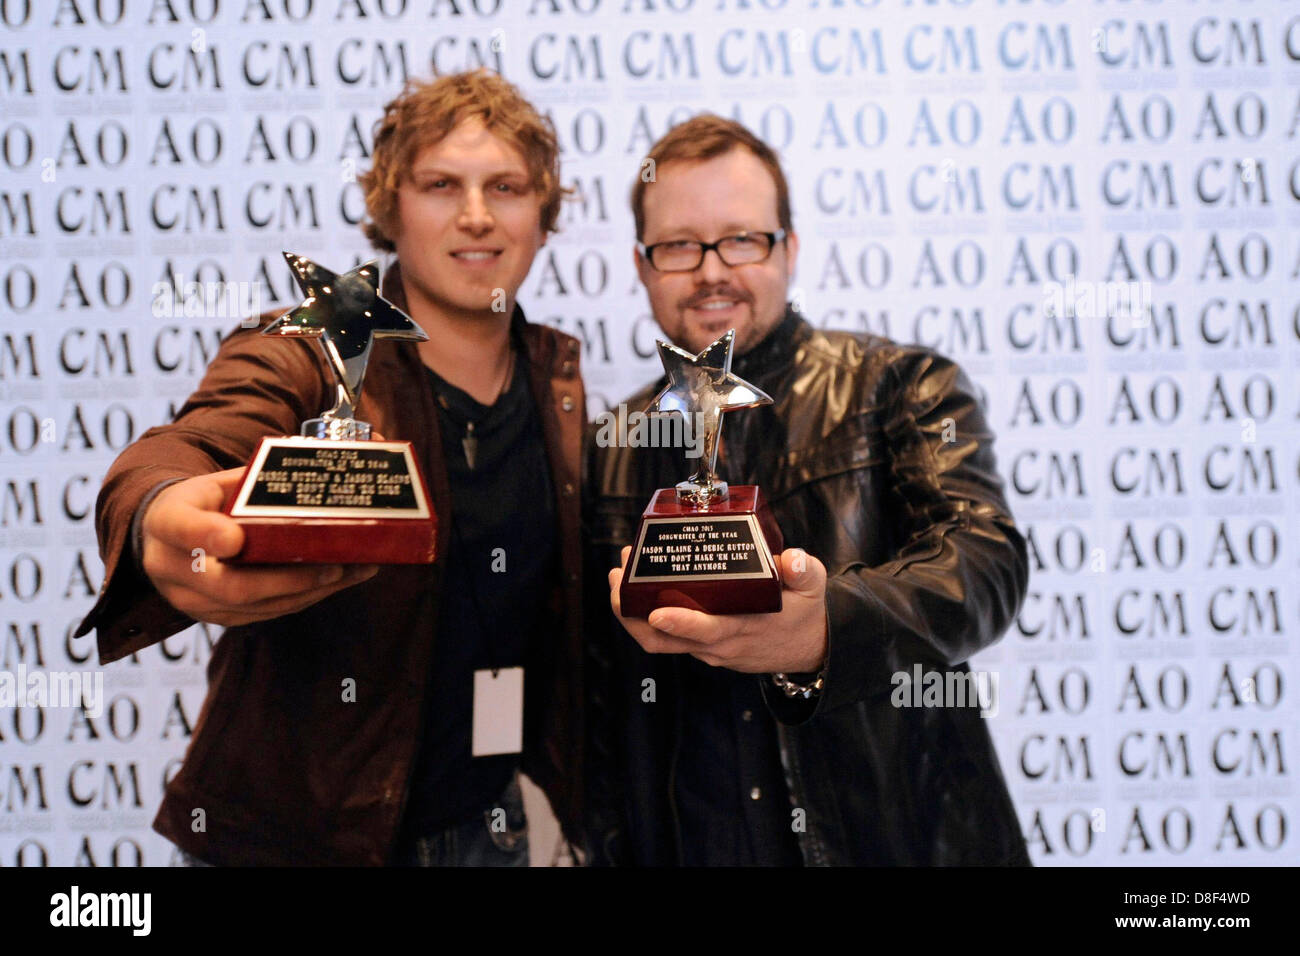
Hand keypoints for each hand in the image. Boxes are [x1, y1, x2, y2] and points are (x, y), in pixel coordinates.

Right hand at [139, 467, 378, 627]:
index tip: (235, 538)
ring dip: (307, 592)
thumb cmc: (203, 503)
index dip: (206, 535)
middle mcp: (171, 566)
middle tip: (332, 567)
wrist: (166, 537)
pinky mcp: (216, 616)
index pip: (180, 526)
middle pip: (228, 584)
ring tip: (351, 573)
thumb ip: (251, 482)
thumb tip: (314, 473)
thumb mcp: (216, 482)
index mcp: (168, 519)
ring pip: (252, 606)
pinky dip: (303, 598)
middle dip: (286, 580)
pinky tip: (336, 583)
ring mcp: (192, 599)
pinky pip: (262, 614)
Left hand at [608, 546, 828, 673]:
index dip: (680, 623)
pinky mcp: (701, 646)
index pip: (706, 632)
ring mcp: (706, 648)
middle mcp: (718, 644)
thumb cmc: (804, 612)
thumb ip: (804, 571)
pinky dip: (645, 615)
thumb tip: (793, 560)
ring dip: (631, 613)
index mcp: (743, 629)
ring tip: (619, 576)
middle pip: (663, 640)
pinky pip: (666, 637)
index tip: (656, 610)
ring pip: (658, 641)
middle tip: (619, 575)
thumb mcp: (813, 587)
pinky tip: (638, 585)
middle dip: (631, 612)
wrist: (808, 648)